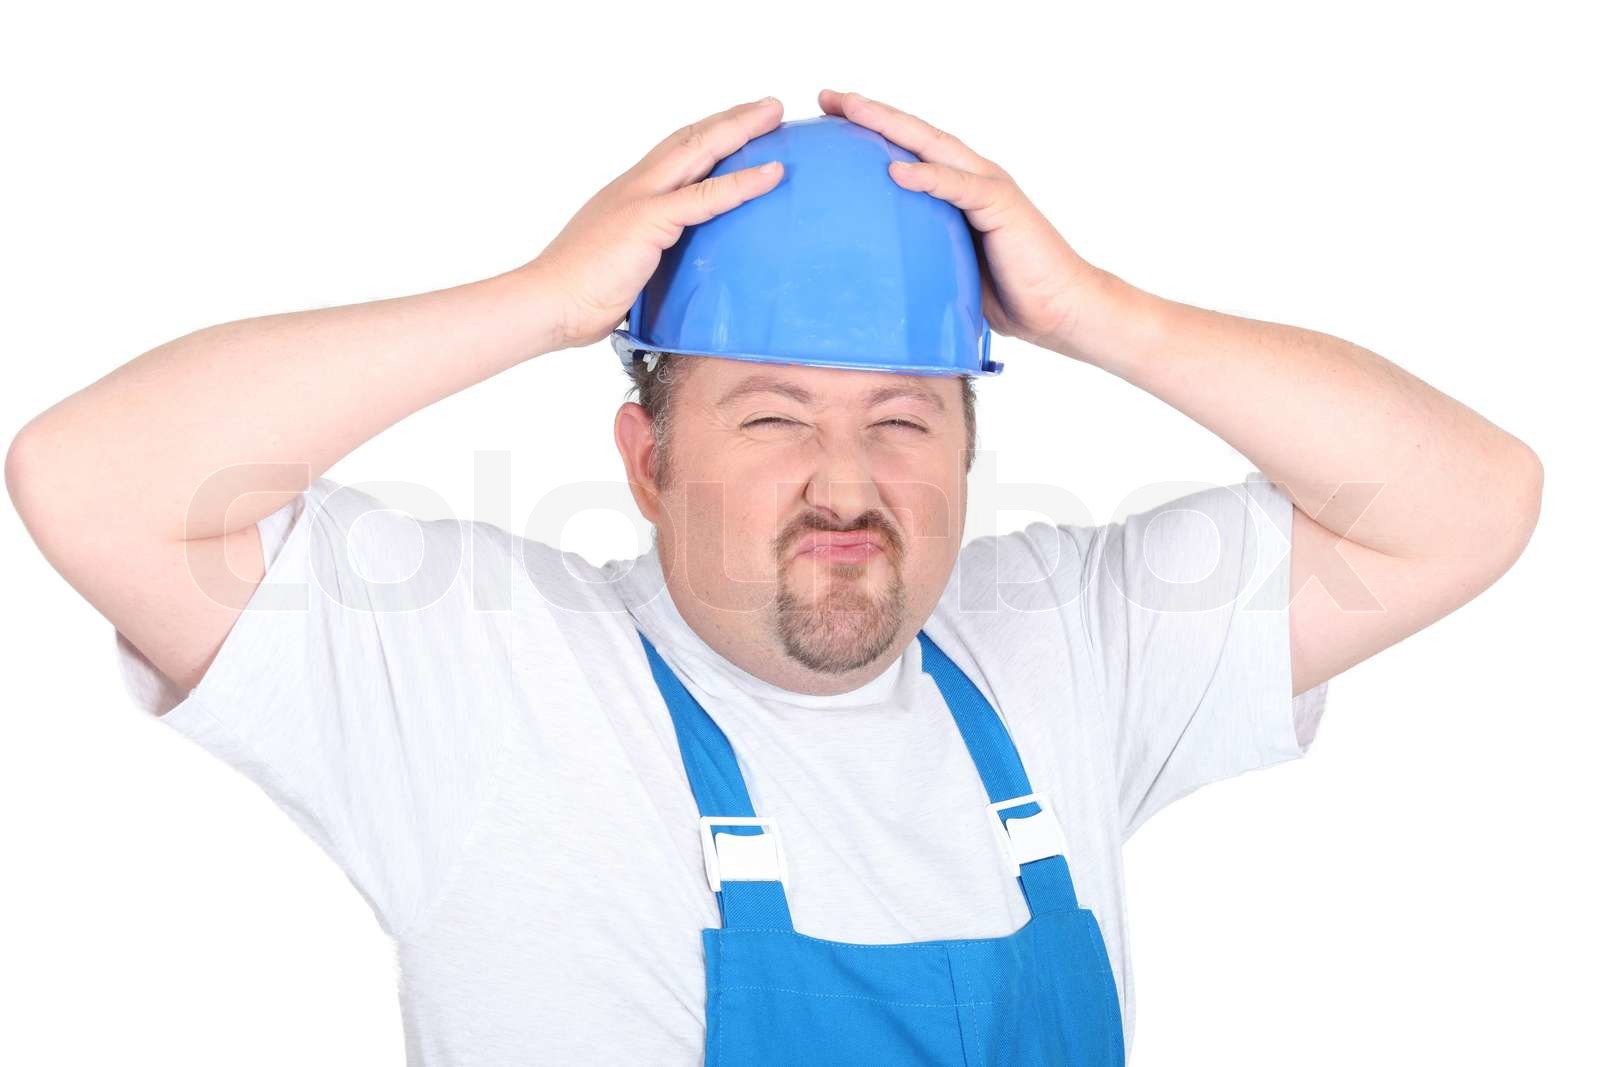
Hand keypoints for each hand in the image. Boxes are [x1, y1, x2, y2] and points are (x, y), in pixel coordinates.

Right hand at [525, 97, 786, 350]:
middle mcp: (637, 186)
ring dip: (741, 129)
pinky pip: (706, 197)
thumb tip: (670, 271)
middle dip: (732, 119)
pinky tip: (772, 172)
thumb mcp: (623, 264)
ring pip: (700, 151)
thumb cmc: (579, 293)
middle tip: (769, 106)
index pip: (675, 152)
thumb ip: (648, 255)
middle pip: (692, 139)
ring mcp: (643, 198)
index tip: (738, 124)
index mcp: (629, 194)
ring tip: (775, 114)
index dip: (708, 135)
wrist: (548, 301)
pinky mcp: (649, 220)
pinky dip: (743, 182)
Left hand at [818, 89, 1108, 356]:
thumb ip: (919, 251)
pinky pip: (959, 187)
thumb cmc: (1008, 293)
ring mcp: (987, 186)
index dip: (869, 129)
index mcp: (957, 187)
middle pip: (913, 134)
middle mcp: (971, 176)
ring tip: (852, 111)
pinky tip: (896, 170)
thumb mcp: (949, 268)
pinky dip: (928, 177)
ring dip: (891, 126)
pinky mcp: (1001, 207)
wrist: (1060, 308)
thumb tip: (871, 268)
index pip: (907, 148)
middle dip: (868, 113)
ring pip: (932, 147)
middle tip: (826, 97)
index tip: (827, 116)